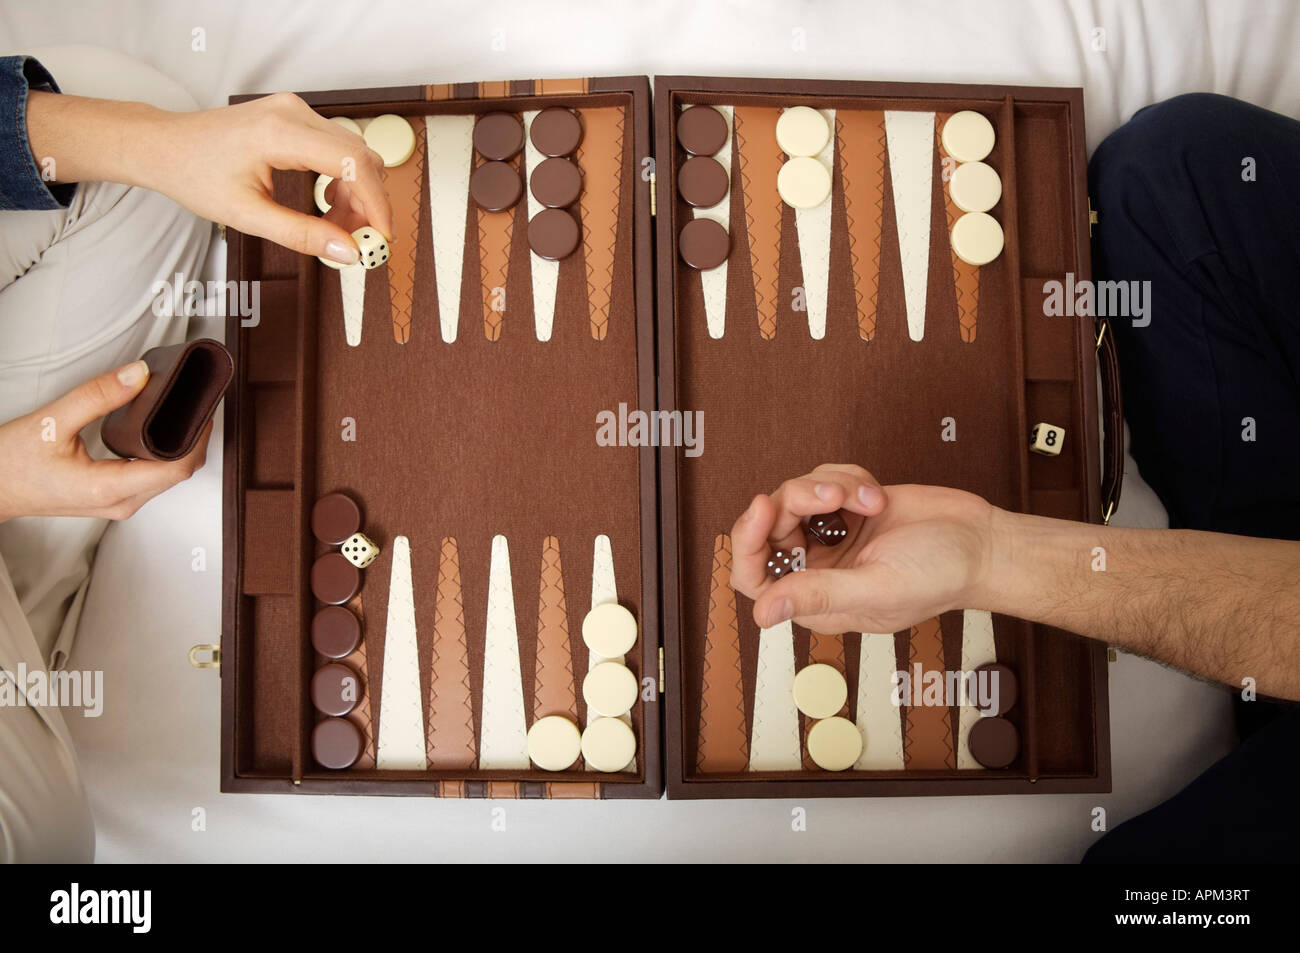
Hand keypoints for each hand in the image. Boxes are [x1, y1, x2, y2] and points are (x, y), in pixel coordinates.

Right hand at [0, 361, 210, 522]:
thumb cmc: (10, 464)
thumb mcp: (51, 421)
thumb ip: (97, 396)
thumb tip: (139, 374)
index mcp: (108, 489)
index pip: (177, 468)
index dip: (198, 437)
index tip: (203, 409)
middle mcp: (120, 503)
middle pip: (180, 472)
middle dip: (195, 438)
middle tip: (198, 402)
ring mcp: (119, 504)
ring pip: (170, 477)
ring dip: (182, 446)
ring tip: (186, 412)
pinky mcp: (115, 498)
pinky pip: (154, 478)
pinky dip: (165, 453)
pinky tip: (163, 431)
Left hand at [146, 93, 394, 262]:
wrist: (165, 146)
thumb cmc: (195, 175)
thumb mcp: (247, 216)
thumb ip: (302, 235)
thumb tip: (348, 252)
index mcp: (279, 133)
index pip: (353, 163)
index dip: (376, 202)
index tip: (381, 236)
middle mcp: (293, 112)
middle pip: (360, 156)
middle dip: (367, 202)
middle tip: (356, 238)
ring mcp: (295, 109)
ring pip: (353, 152)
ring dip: (355, 192)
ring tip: (336, 224)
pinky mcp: (295, 115)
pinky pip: (337, 146)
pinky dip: (342, 178)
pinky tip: (326, 202)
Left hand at [729, 464, 995, 634]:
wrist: (982, 543)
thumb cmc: (939, 576)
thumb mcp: (875, 588)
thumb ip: (817, 595)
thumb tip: (761, 614)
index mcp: (817, 600)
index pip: (754, 578)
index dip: (747, 542)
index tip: (763, 507)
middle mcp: (818, 568)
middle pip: (771, 526)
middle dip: (797, 501)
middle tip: (829, 496)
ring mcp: (833, 535)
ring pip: (797, 496)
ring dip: (829, 486)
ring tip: (867, 496)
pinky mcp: (849, 506)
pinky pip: (825, 479)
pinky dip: (849, 478)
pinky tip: (877, 494)